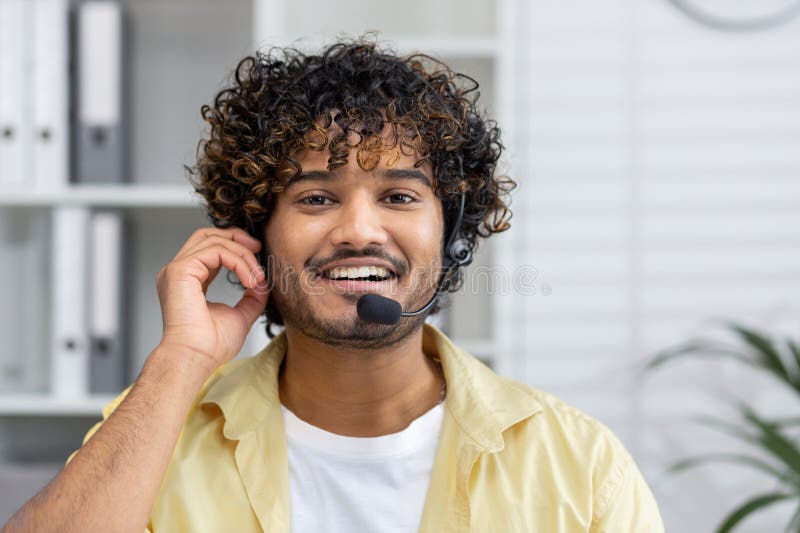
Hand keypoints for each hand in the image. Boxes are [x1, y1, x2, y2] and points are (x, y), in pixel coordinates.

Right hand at [154, 227, 268, 371]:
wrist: (196, 358)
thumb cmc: (210, 346)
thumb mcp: (240, 316)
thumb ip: (251, 298)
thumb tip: (263, 285)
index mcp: (188, 280)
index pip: (209, 248)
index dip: (235, 245)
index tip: (257, 254)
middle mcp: (179, 272)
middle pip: (207, 235)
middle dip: (236, 236)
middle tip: (258, 248)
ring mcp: (176, 269)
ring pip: (213, 240)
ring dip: (243, 255)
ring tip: (257, 277)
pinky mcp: (180, 270)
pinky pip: (215, 251)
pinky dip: (238, 261)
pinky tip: (249, 280)